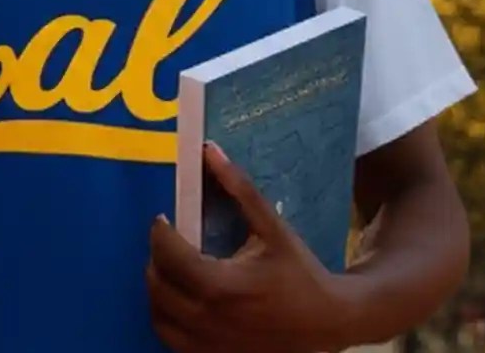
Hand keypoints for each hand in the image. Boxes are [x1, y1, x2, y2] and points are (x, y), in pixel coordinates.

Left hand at [147, 143, 359, 352]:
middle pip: (157, 284)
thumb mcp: (272, 228)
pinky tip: (179, 297)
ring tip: (172, 267)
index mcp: (224, 285)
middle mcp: (210, 318)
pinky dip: (166, 315)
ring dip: (157, 286)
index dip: (159, 234)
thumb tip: (210, 151)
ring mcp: (208, 344)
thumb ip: (239, 189)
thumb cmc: (300, 272)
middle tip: (169, 241)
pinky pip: (169, 336)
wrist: (328, 321)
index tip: (163, 219)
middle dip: (156, 257)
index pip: (170, 256)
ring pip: (158, 313)